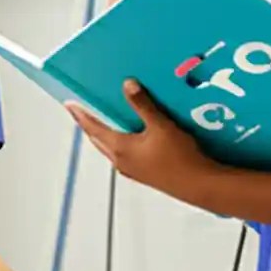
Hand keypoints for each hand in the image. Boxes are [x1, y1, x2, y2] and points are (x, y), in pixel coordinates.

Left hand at [66, 79, 220, 204]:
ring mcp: (132, 170)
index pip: (93, 128)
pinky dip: (121, 144)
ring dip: (106, 135)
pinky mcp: (144, 175)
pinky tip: (133, 138)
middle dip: (91, 125)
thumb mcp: (161, 125)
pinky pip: (124, 156)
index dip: (81, 115)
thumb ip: (143, 104)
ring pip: (111, 149)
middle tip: (85, 112)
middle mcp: (121, 161)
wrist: (201, 185)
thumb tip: (128, 85)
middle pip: (98, 139)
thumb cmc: (181, 157)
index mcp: (119, 149)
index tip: (70, 105)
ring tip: (107, 121)